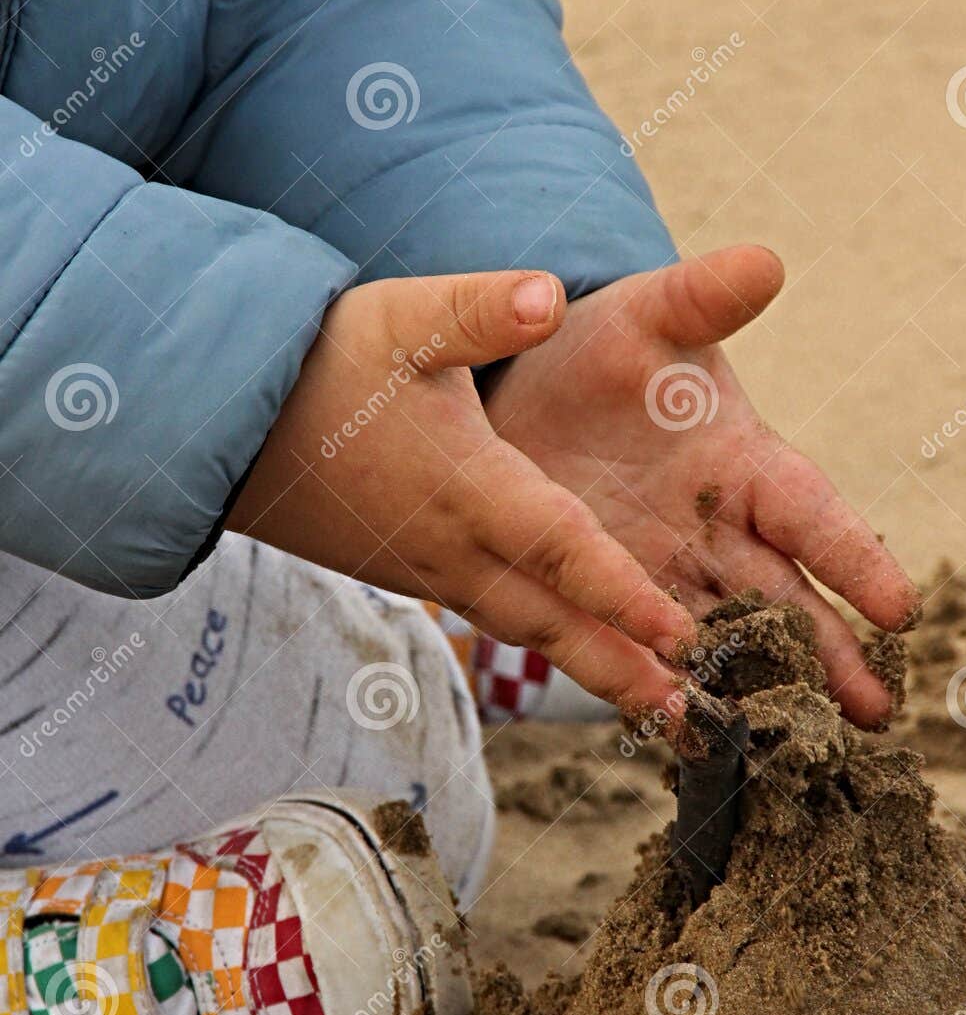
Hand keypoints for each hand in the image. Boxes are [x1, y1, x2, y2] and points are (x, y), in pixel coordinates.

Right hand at [227, 269, 695, 715]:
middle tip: (688, 718)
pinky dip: (544, 640)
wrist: (227, 421)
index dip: (619, 593)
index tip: (678, 634)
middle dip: (621, 668)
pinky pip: (492, 616)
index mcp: (468, 485)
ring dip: (589, 667)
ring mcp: (430, 568)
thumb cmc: (322, 365)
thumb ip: (479, 310)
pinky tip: (572, 645)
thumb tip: (547, 296)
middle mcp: (454, 544)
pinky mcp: (413, 570)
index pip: (560, 547)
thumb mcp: (402, 319)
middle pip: (551, 619)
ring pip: (524, 627)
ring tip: (650, 703)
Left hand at [484, 245, 919, 727]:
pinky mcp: (608, 597)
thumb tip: (766, 259)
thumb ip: (700, 297)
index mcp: (743, 461)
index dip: (853, 557)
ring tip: (794, 744)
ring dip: (757, 687)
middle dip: (827, 652)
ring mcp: (664, 569)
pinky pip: (643, 652)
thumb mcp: (646, 318)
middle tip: (873, 710)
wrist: (519, 385)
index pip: (811, 512)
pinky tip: (690, 736)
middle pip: (782, 596)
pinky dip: (665, 692)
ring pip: (723, 637)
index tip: (898, 607)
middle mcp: (715, 528)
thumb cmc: (600, 344)